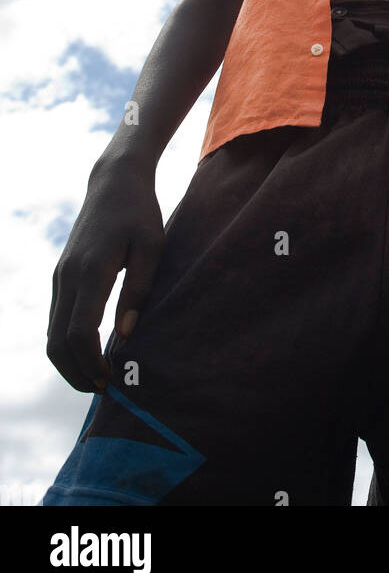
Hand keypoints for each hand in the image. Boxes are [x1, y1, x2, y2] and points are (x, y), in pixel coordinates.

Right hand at [46, 154, 164, 391]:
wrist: (114, 181)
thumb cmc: (140, 213)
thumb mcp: (152, 247)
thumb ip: (139, 291)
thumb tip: (126, 335)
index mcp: (91, 271)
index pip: (79, 333)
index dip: (91, 364)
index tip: (111, 381)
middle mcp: (67, 277)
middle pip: (57, 342)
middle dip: (76, 373)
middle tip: (104, 390)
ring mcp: (59, 276)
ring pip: (51, 334)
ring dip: (70, 362)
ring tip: (98, 377)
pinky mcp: (60, 275)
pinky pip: (56, 320)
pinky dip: (66, 344)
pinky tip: (90, 351)